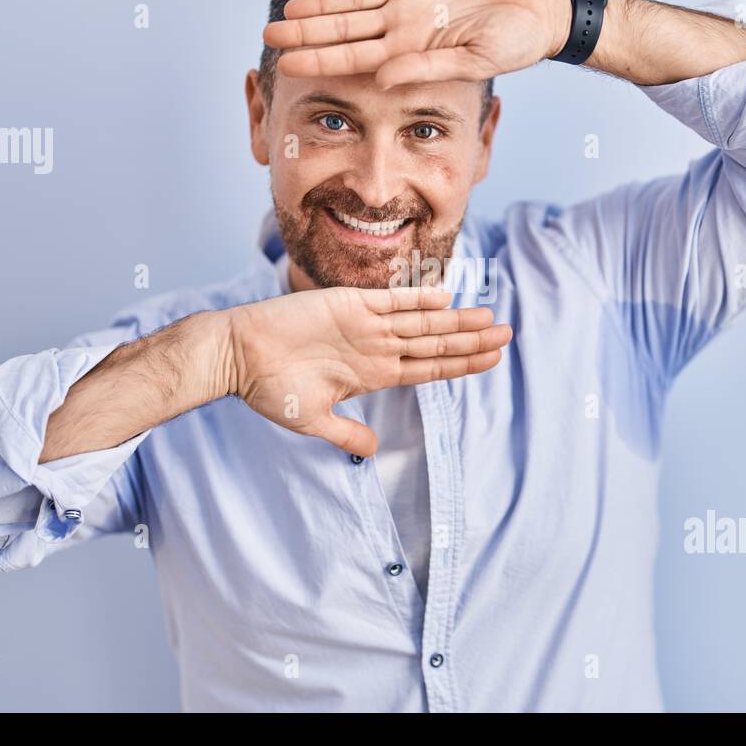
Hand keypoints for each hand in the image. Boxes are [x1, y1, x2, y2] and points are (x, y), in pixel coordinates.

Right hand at [226, 286, 510, 455]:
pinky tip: (445, 298)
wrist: (238, 354)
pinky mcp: (347, 304)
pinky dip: (417, 299)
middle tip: (508, 333)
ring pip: (421, 322)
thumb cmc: (268, 387)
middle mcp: (376, 347)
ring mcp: (365, 325)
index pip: (429, 368)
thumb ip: (346, 432)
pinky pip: (390, 301)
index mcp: (373, 374)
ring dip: (455, 320)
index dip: (461, 363)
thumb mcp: (312, 420)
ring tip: (489, 317)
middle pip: (434, 343)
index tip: (492, 359)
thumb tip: (373, 448)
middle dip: (472, 340)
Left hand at [261, 0, 571, 88]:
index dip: (317, 58)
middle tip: (268, 32)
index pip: (352, 56)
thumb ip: (428, 67)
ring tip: (290, 4)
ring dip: (323, 0)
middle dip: (306, 31)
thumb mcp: (475, 61)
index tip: (285, 62)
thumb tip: (382, 78)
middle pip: (343, 27)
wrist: (544, 8)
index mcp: (411, 49)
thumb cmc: (517, 43)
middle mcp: (404, 21)